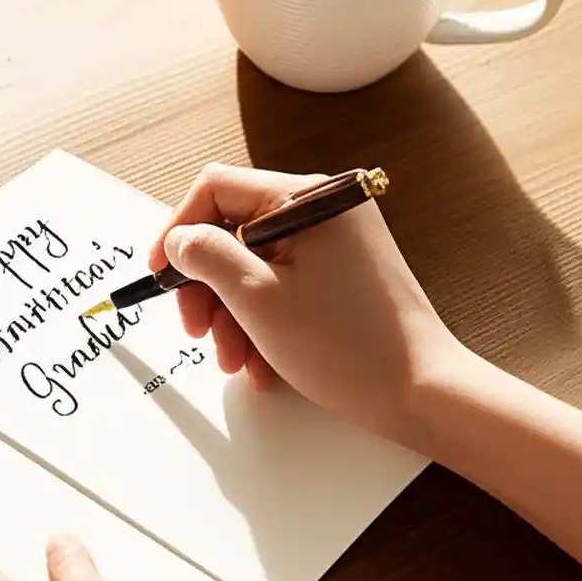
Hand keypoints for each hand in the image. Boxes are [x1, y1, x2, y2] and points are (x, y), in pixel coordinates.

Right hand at [148, 163, 464, 439]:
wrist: (421, 392)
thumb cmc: (347, 345)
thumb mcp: (257, 297)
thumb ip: (207, 257)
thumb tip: (179, 238)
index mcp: (305, 197)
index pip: (217, 188)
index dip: (178, 229)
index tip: (160, 274)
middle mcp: (324, 208)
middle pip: (234, 231)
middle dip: (208, 286)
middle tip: (196, 331)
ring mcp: (337, 240)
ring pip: (256, 265)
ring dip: (233, 314)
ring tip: (235, 361)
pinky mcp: (344, 272)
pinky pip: (284, 285)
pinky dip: (263, 321)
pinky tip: (261, 362)